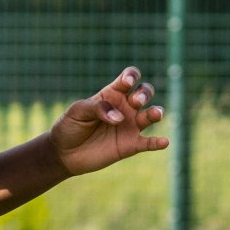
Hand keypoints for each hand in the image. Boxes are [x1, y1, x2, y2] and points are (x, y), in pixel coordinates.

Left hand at [50, 67, 168, 176]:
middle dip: (144, 93)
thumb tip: (120, 118)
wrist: (65, 152)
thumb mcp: (78, 110)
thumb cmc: (70, 126)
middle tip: (135, 102)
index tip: (126, 83)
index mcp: (112, 94)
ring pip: (151, 115)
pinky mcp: (130, 145)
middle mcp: (125, 107)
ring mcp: (129, 126)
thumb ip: (98, 108)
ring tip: (155, 114)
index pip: (129, 78)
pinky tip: (165, 142)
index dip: (131, 76)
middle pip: (144, 93)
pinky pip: (148, 143)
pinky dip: (157, 143)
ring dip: (156, 112)